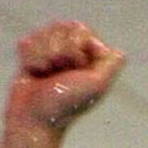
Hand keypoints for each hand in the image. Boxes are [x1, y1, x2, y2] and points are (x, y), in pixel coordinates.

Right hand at [4, 20, 125, 134]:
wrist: (34, 120)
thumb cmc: (66, 106)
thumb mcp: (96, 85)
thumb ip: (111, 66)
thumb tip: (120, 53)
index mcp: (90, 60)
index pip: (79, 30)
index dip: (74, 46)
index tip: (75, 69)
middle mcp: (72, 56)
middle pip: (60, 27)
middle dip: (57, 50)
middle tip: (59, 73)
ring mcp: (51, 56)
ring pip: (42, 33)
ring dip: (42, 56)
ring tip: (45, 76)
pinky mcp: (31, 59)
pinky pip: (27, 43)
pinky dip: (29, 60)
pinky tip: (34, 75)